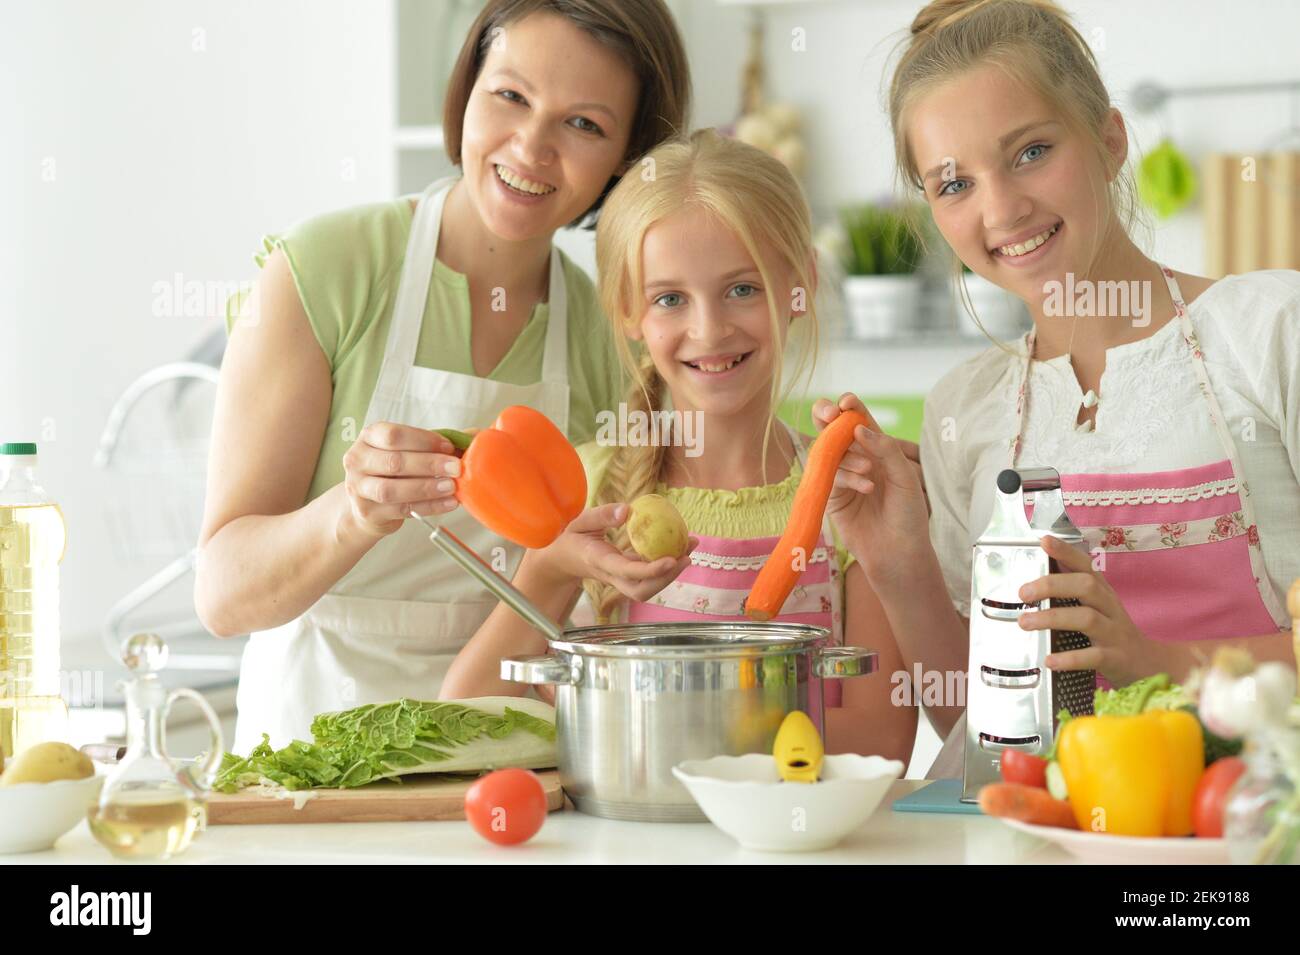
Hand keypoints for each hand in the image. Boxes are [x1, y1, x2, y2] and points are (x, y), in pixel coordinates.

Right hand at [341, 422, 462, 537]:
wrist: (368, 503)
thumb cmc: (394, 471)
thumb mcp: (409, 450)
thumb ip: (435, 443)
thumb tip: (474, 438)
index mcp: (369, 437)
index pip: (393, 435)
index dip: (424, 440)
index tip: (449, 447)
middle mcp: (357, 460)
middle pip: (394, 462)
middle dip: (429, 465)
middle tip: (456, 468)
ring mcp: (358, 487)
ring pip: (392, 490)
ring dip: (426, 488)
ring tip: (451, 487)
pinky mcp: (367, 512)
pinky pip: (401, 510)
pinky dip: (429, 506)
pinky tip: (448, 503)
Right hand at [535, 503, 696, 603]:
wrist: (564, 561)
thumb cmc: (572, 539)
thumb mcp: (580, 521)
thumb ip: (602, 515)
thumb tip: (628, 509)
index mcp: (600, 562)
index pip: (627, 572)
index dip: (651, 570)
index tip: (672, 559)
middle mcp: (612, 576)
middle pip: (642, 591)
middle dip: (667, 579)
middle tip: (687, 557)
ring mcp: (621, 579)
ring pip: (648, 587)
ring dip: (672, 572)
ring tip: (691, 546)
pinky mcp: (629, 575)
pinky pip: (650, 575)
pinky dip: (668, 564)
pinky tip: (682, 544)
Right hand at [812, 393, 930, 582]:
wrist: (899, 551)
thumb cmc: (909, 514)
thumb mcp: (905, 476)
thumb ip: (885, 448)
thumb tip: (858, 427)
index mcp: (877, 449)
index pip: (858, 419)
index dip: (849, 406)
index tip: (847, 402)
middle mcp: (856, 458)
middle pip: (832, 429)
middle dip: (828, 417)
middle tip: (832, 414)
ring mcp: (841, 476)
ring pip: (830, 452)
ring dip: (847, 455)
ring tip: (869, 470)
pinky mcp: (831, 495)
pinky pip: (830, 476)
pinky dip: (847, 477)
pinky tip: (866, 487)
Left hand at [1017, 535, 1169, 685]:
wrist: (1148, 664)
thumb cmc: (1113, 630)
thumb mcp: (1098, 605)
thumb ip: (1075, 586)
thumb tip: (1045, 566)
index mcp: (1103, 592)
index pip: (1086, 565)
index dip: (1066, 552)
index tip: (1044, 541)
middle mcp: (1110, 607)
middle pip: (1086, 587)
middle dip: (1053, 585)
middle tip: (1023, 592)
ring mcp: (1114, 633)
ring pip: (1087, 619)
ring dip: (1052, 618)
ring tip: (1025, 622)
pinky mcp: (1115, 658)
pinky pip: (1093, 656)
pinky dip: (1070, 658)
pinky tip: (1050, 660)